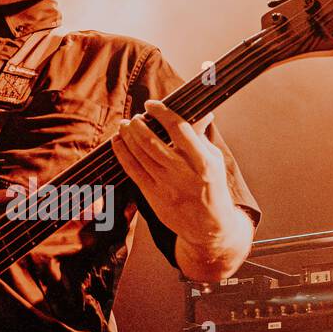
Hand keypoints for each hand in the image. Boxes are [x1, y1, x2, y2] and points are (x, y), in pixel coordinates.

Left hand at [110, 100, 235, 240]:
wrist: (209, 227)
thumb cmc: (213, 188)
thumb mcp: (214, 161)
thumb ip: (201, 138)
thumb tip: (201, 113)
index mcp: (203, 161)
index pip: (179, 129)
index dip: (162, 113)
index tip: (152, 104)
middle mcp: (184, 173)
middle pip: (153, 142)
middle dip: (139, 125)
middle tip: (135, 117)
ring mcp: (167, 186)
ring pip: (140, 155)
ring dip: (128, 136)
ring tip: (124, 126)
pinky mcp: (154, 196)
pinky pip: (133, 171)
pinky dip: (122, 154)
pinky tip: (117, 142)